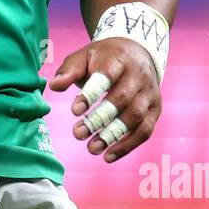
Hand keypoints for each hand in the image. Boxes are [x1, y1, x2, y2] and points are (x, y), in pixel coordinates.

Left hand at [49, 38, 161, 162]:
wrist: (139, 52)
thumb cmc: (105, 58)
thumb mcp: (84, 57)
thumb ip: (69, 71)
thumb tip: (54, 86)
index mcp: (119, 59)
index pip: (106, 76)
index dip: (91, 94)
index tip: (75, 111)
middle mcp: (138, 76)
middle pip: (122, 99)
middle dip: (99, 118)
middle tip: (78, 133)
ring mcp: (149, 93)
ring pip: (135, 117)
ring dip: (113, 135)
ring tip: (92, 148)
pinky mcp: (155, 109)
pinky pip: (145, 131)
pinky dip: (127, 146)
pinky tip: (108, 156)